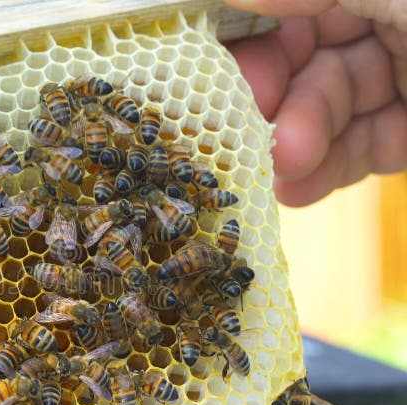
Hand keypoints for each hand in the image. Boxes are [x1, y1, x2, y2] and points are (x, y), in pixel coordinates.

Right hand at [224, 0, 406, 205]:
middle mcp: (389, 22)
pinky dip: (326, 172)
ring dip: (295, 142)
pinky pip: (361, 149)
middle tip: (236, 127)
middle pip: (304, 60)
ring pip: (327, 110)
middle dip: (270, 97)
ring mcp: (403, 79)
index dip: (251, 34)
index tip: (212, 67)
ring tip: (282, 166)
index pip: (295, 5)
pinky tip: (296, 190)